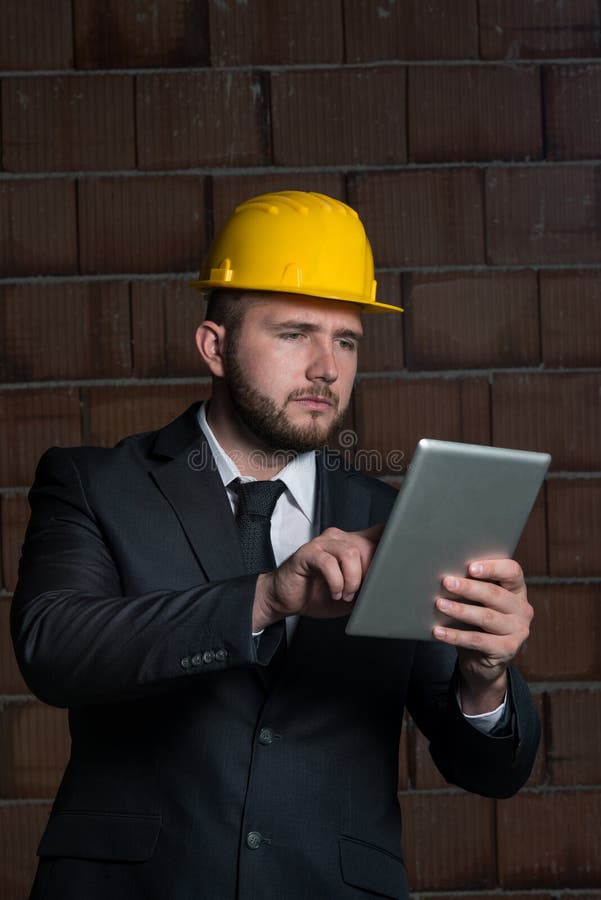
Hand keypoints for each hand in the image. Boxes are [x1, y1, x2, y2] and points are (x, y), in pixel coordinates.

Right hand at [252, 524, 383, 630]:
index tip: (409, 542)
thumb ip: (370, 583)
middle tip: (363, 592)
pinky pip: (328, 563)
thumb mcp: (353, 591)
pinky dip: (336, 582)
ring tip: (346, 594)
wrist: (286, 598)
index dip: (395, 535)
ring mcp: (323, 543)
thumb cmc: (319, 593)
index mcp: (353, 543)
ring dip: (352, 579)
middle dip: (370, 574)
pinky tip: (334, 592)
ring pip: (350, 553)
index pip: (380, 531)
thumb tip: (392, 586)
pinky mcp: (308, 553)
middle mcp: (339, 538)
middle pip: (368, 547)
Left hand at [432, 559, 532, 714]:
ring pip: (486, 617)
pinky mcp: (507, 649)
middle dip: (468, 587)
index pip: (512, 571)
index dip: (492, 568)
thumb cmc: (478, 623)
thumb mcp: (480, 603)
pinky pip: (477, 640)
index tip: (470, 567)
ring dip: (460, 610)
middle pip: (495, 594)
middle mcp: (522, 609)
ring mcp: (518, 631)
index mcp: (517, 590)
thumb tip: (447, 577)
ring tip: (440, 604)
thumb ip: (473, 588)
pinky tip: (439, 631)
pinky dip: (455, 635)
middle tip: (447, 582)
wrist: (484, 661)